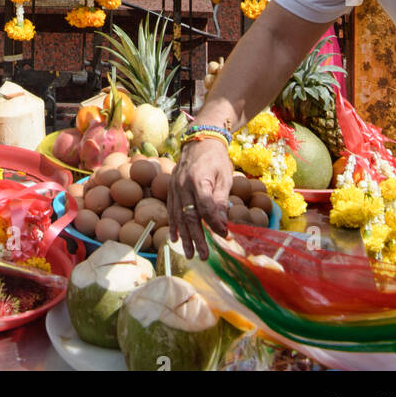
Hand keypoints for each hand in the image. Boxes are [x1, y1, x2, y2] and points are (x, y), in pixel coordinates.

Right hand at [167, 138, 232, 259]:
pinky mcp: (171, 188)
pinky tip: (175, 239)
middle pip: (189, 216)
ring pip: (178, 216)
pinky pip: (171, 209)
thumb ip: (221, 201)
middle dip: (197, 238)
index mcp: (198, 179)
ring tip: (190, 254)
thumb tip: (222, 226)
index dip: (214, 223)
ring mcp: (174, 186)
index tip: (223, 235)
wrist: (200, 140)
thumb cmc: (216, 160)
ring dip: (184, 237)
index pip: (205, 207)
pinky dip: (173, 225)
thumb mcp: (224, 178)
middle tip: (203, 256)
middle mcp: (183, 184)